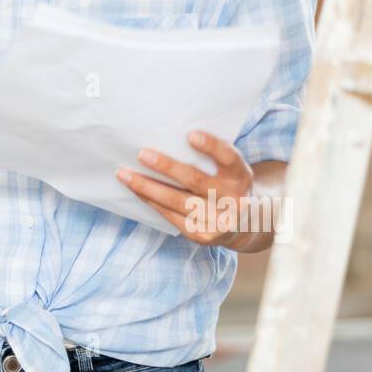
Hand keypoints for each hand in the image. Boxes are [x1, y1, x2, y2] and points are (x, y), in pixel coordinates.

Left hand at [115, 130, 253, 247]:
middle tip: (142, 154)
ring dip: (147, 187)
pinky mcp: (203, 236)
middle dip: (167, 167)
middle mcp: (234, 199)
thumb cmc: (230, 185)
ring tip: (124, 174)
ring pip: (177, 201)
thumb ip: (212, 156)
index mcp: (241, 176)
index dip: (211, 146)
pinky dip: (151, 202)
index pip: (229, 158)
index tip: (190, 134)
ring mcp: (219, 221)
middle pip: (197, 180)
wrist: (247, 226)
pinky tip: (136, 190)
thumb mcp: (232, 169)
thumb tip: (168, 136)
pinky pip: (171, 216)